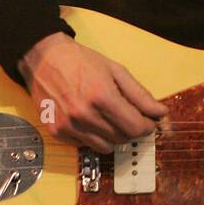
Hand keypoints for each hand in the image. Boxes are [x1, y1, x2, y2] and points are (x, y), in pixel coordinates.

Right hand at [18, 32, 167, 152]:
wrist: (44, 57)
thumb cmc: (81, 61)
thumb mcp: (116, 70)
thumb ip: (140, 94)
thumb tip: (159, 112)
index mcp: (102, 96)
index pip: (135, 127)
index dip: (148, 126)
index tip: (150, 122)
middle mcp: (84, 114)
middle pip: (122, 138)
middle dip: (133, 130)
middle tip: (132, 117)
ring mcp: (68, 125)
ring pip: (105, 147)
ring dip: (115, 136)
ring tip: (112, 119)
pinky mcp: (56, 132)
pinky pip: (85, 145)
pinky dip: (94, 137)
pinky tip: (93, 120)